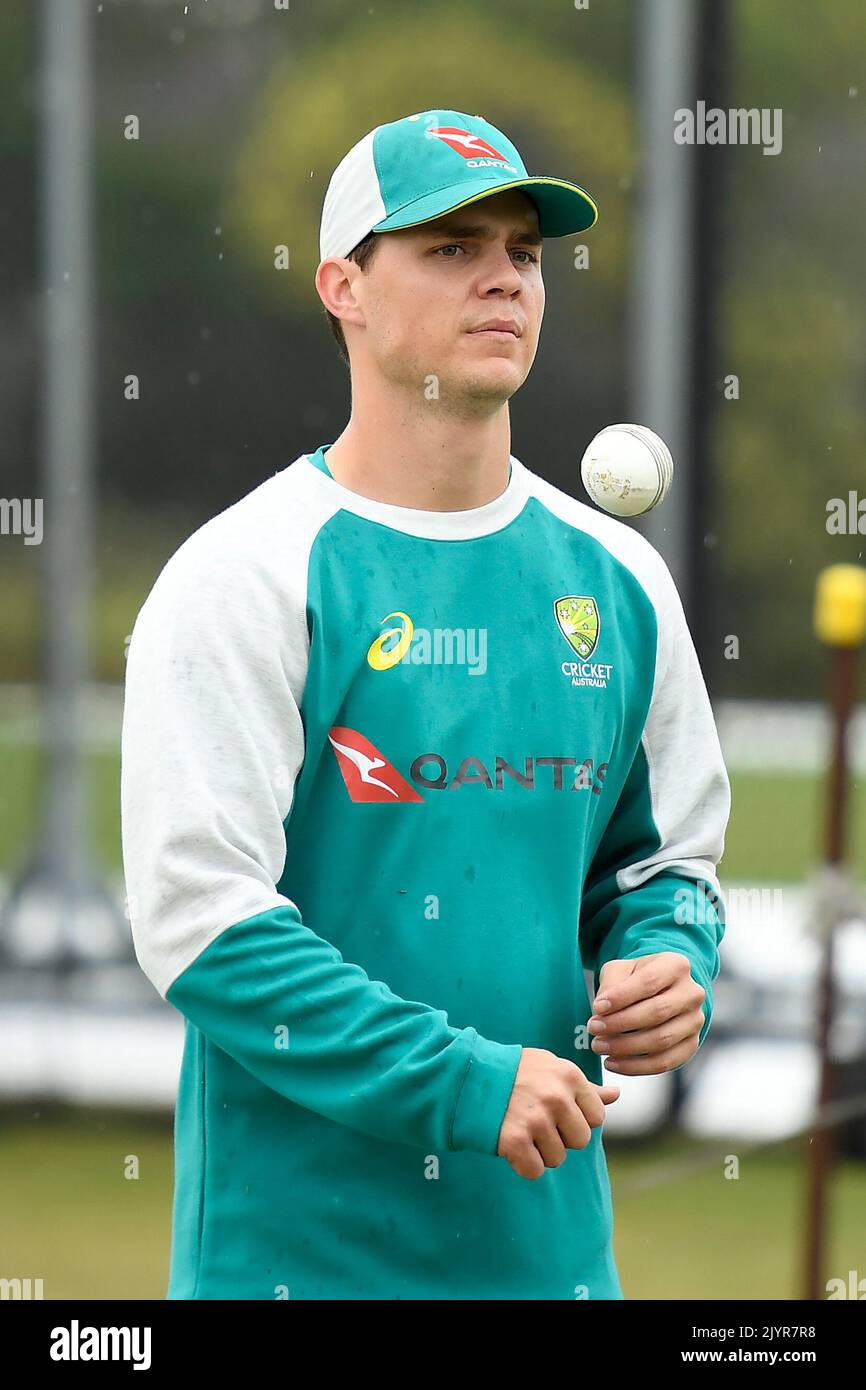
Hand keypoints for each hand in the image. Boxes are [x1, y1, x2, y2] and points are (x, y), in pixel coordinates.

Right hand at [497, 1047, 619, 1179]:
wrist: (468, 1077)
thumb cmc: (515, 1072)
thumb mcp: (551, 1068)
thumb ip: (585, 1087)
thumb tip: (616, 1095)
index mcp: (569, 1076)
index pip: (596, 1117)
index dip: (576, 1118)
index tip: (556, 1110)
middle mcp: (557, 1097)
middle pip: (580, 1141)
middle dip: (561, 1137)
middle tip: (537, 1122)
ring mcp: (536, 1119)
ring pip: (557, 1158)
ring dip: (540, 1151)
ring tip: (521, 1128)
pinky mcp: (515, 1140)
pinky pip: (534, 1170)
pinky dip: (523, 1164)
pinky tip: (511, 1145)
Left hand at [587, 952, 705, 1076]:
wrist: (660, 991)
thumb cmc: (636, 979)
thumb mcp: (621, 970)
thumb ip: (611, 984)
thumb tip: (601, 1010)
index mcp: (676, 966)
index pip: (649, 981)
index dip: (621, 997)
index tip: (597, 1007)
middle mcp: (692, 993)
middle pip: (657, 1012)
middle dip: (621, 1023)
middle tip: (594, 1029)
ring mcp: (695, 1021)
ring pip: (661, 1040)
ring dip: (625, 1048)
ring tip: (599, 1046)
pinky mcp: (691, 1045)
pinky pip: (665, 1062)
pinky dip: (636, 1067)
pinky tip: (612, 1063)